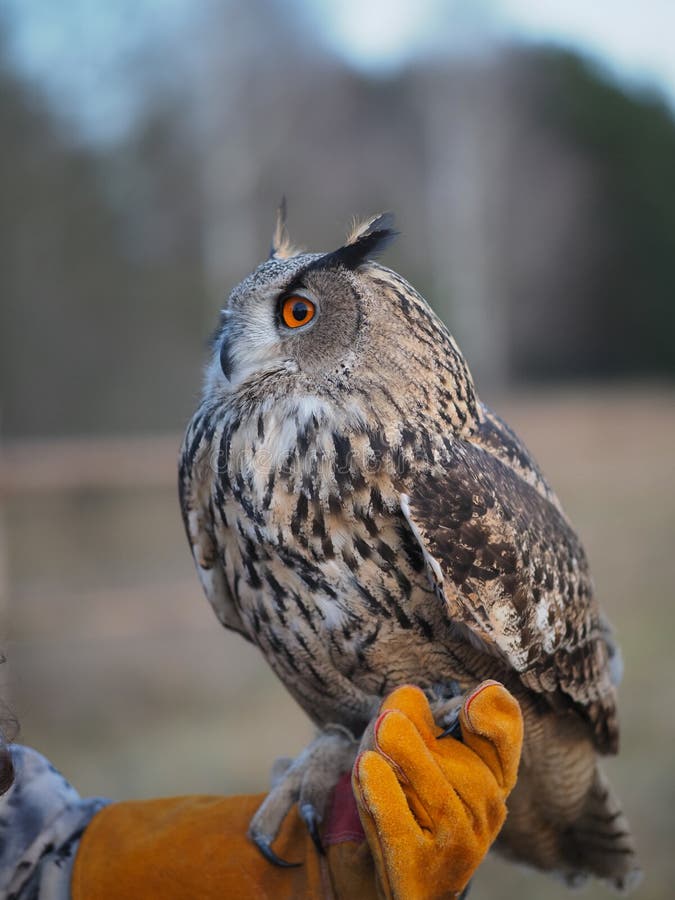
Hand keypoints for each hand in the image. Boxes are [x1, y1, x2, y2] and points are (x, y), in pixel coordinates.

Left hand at [352, 681, 522, 899]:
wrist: (403, 877)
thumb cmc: (413, 801)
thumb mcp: (419, 755)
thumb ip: (419, 722)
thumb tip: (408, 695)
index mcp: (491, 781)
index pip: (503, 751)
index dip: (497, 726)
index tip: (480, 696)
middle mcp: (485, 817)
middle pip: (468, 773)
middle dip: (426, 742)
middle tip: (388, 718)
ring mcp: (458, 847)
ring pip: (439, 799)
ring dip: (409, 761)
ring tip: (383, 727)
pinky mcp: (420, 868)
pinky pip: (402, 829)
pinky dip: (385, 798)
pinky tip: (367, 766)